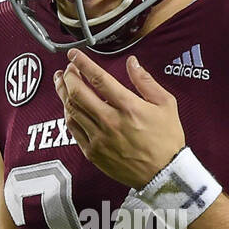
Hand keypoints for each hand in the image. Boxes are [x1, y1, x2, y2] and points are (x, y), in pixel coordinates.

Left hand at [53, 48, 184, 188]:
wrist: (163, 174)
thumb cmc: (167, 139)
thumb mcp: (166, 104)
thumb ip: (146, 81)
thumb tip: (132, 62)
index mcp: (128, 106)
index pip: (98, 78)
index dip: (82, 63)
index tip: (74, 54)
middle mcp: (110, 121)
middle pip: (78, 92)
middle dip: (68, 76)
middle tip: (67, 69)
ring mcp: (99, 138)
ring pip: (72, 110)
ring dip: (63, 93)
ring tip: (61, 82)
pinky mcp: (93, 153)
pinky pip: (73, 129)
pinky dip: (68, 114)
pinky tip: (69, 107)